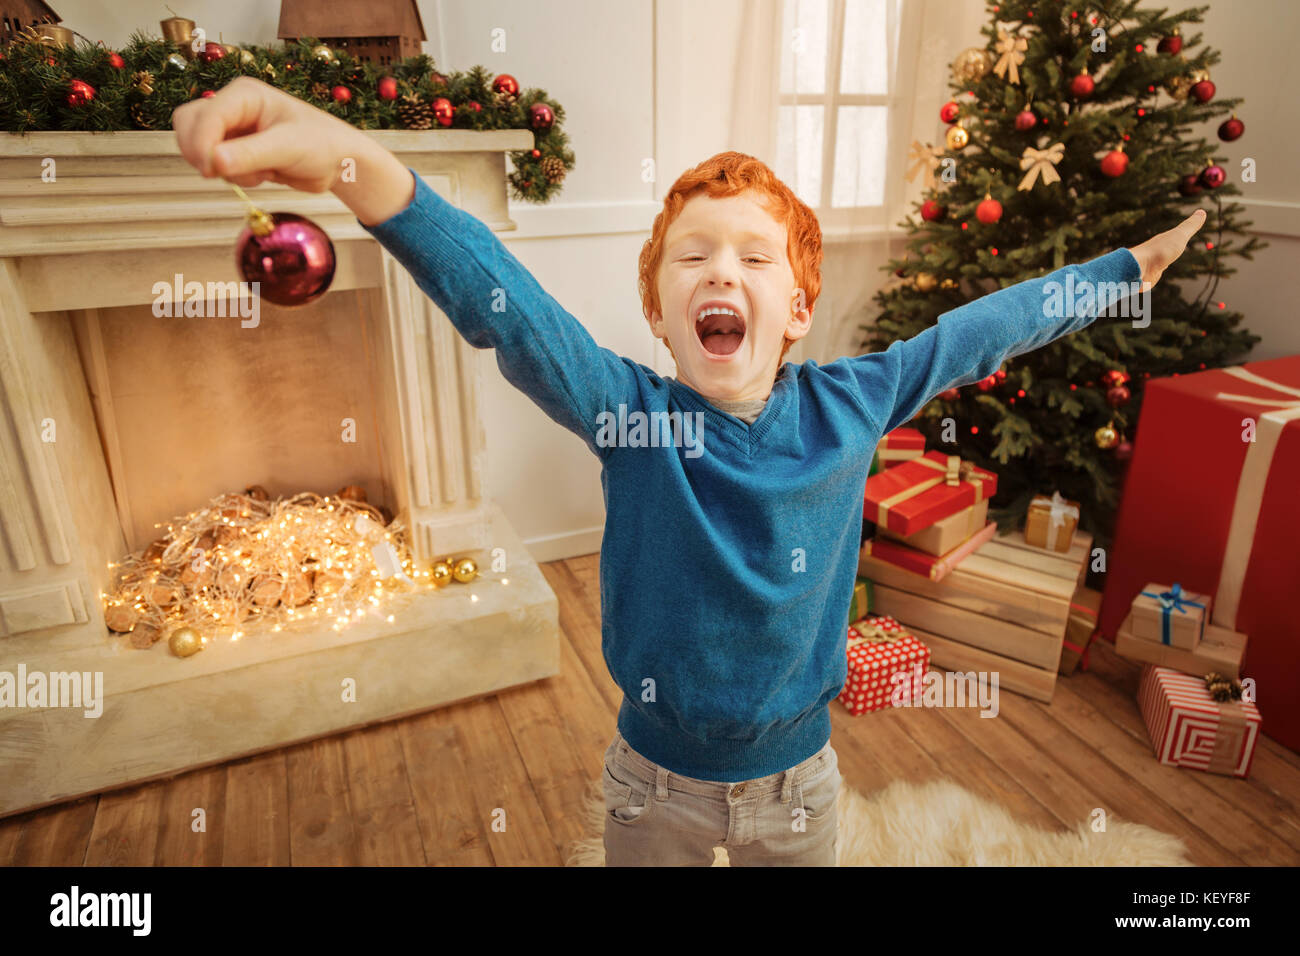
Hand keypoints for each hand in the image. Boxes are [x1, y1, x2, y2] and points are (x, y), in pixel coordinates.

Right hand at [172, 76, 361, 191]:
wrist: (339, 163)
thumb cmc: (322, 144)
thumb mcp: (288, 148)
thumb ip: (250, 155)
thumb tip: (215, 162)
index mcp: (243, 95)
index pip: (203, 115)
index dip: (200, 143)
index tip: (211, 170)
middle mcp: (233, 108)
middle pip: (188, 125)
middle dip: (202, 153)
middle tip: (222, 174)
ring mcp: (233, 130)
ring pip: (200, 149)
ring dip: (224, 169)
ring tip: (260, 172)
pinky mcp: (237, 151)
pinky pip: (217, 166)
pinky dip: (235, 177)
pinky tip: (263, 175)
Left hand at [1127, 208, 1207, 292]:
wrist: (1138, 269)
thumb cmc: (1160, 251)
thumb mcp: (1179, 236)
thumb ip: (1189, 226)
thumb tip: (1202, 211)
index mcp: (1163, 242)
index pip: (1172, 238)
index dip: (1177, 236)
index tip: (1181, 234)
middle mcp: (1156, 253)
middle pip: (1164, 251)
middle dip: (1167, 251)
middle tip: (1172, 248)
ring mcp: (1151, 266)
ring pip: (1157, 265)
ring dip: (1159, 265)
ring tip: (1161, 263)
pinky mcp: (1146, 279)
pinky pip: (1150, 278)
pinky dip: (1151, 278)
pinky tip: (1149, 279)